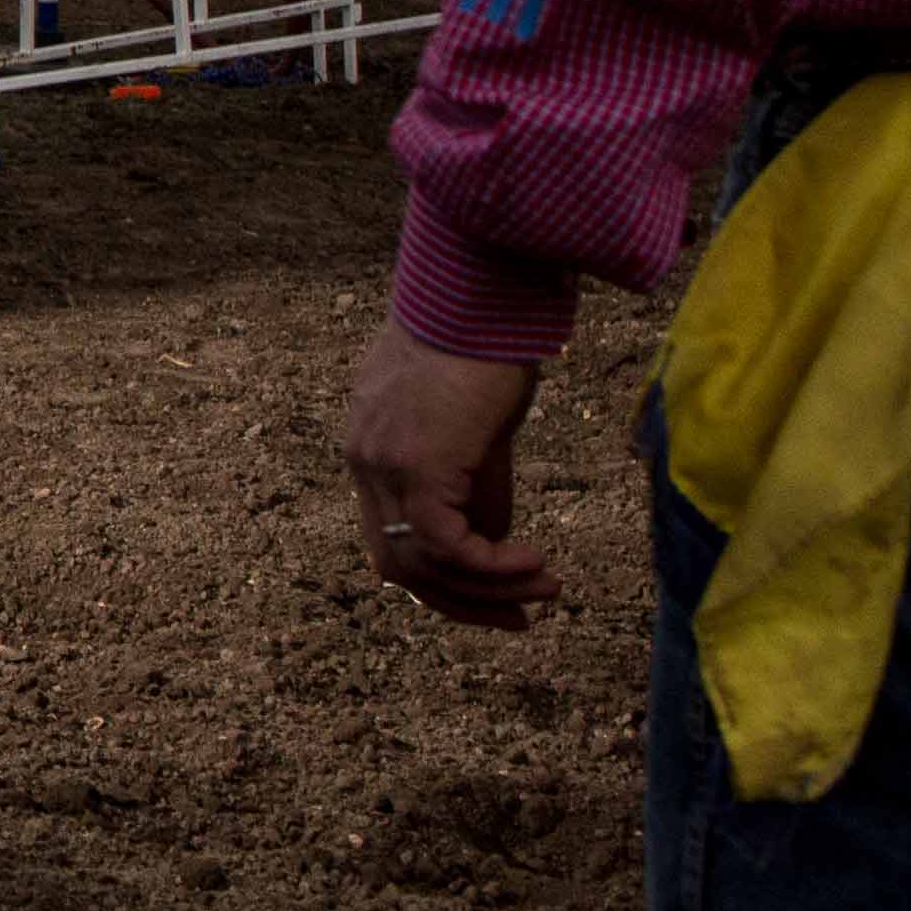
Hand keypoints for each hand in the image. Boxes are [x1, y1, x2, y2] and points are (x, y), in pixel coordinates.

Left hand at [343, 324, 556, 629]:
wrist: (479, 293)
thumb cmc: (483, 345)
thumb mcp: (475, 430)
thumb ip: (474, 486)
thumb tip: (494, 542)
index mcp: (369, 451)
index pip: (390, 539)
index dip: (441, 581)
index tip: (498, 598)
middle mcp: (364, 462)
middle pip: (396, 564)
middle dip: (461, 602)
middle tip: (521, 617)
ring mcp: (383, 464)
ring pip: (423, 562)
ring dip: (489, 588)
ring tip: (545, 588)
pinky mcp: (417, 464)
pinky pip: (446, 544)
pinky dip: (490, 567)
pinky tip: (534, 562)